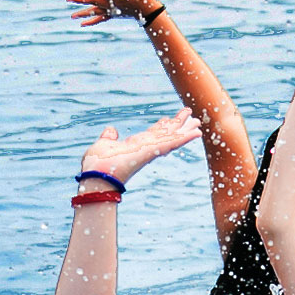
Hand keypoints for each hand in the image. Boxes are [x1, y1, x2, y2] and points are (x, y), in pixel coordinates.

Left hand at [68, 0, 163, 26]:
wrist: (150, 12)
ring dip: (83, 13)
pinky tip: (82, 24)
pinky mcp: (113, 15)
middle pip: (93, 2)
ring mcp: (112, 11)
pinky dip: (91, 21)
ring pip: (95, 12)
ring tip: (72, 15)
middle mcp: (111, 4)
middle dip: (80, 0)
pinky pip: (100, 19)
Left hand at [79, 106, 203, 185]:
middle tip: (193, 118)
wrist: (95, 176)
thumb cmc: (97, 164)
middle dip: (179, 126)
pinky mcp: (152, 151)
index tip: (169, 118)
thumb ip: (109, 137)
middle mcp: (146, 148)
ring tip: (198, 122)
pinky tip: (197, 132)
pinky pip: (172, 143)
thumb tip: (111, 131)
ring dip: (185, 130)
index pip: (153, 134)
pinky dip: (185, 137)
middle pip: (166, 134)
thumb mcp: (104, 145)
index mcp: (136, 146)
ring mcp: (150, 150)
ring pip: (172, 138)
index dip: (162, 126)